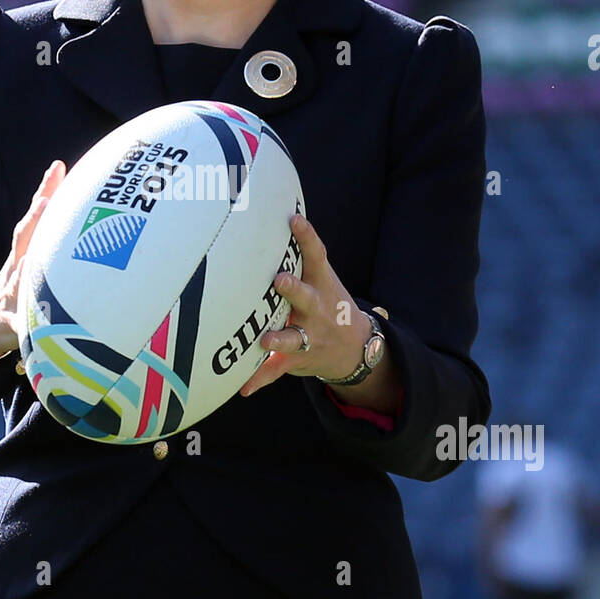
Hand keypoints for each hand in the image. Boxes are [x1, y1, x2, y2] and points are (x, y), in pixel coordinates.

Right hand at [0, 160, 66, 355]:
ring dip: (27, 272)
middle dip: (33, 221)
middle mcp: (18, 266)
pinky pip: (23, 325)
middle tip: (45, 202)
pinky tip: (34, 324)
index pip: (36, 216)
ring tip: (32, 262)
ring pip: (21, 280)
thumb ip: (48, 217)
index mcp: (26, 248)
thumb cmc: (23, 276)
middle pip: (23, 240)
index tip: (57, 169)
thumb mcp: (33, 247)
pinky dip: (27, 326)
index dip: (45, 192)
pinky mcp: (17, 323)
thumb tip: (65, 175)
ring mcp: (14, 293)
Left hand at [239, 212, 368, 396]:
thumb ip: (302, 254)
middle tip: (280, 280)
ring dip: (278, 338)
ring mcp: (309, 335)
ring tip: (264, 340)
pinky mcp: (298, 357)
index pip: (316, 257)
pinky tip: (244, 386)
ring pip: (293, 337)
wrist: (355, 348)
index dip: (307, 238)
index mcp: (321, 285)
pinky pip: (277, 369)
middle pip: (306, 298)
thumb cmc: (326, 304)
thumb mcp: (321, 280)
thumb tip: (282, 212)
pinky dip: (261, 378)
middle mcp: (317, 309)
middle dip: (294, 290)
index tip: (294, 219)